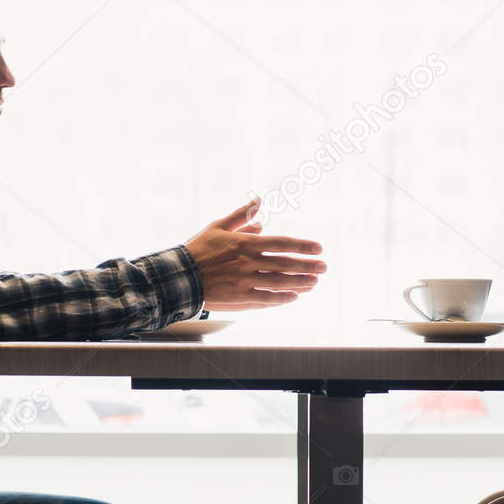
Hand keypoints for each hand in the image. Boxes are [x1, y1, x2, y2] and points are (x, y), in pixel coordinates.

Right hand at [185, 198, 326, 309]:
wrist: (180, 276)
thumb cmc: (198, 249)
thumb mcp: (218, 227)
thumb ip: (240, 216)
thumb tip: (258, 204)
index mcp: (246, 243)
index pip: (282, 243)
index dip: (302, 246)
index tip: (318, 248)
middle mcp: (249, 262)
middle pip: (285, 264)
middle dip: (307, 266)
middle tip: (323, 267)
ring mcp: (245, 281)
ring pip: (279, 282)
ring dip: (299, 282)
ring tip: (314, 282)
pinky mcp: (239, 297)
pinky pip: (266, 299)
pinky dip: (281, 298)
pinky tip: (294, 297)